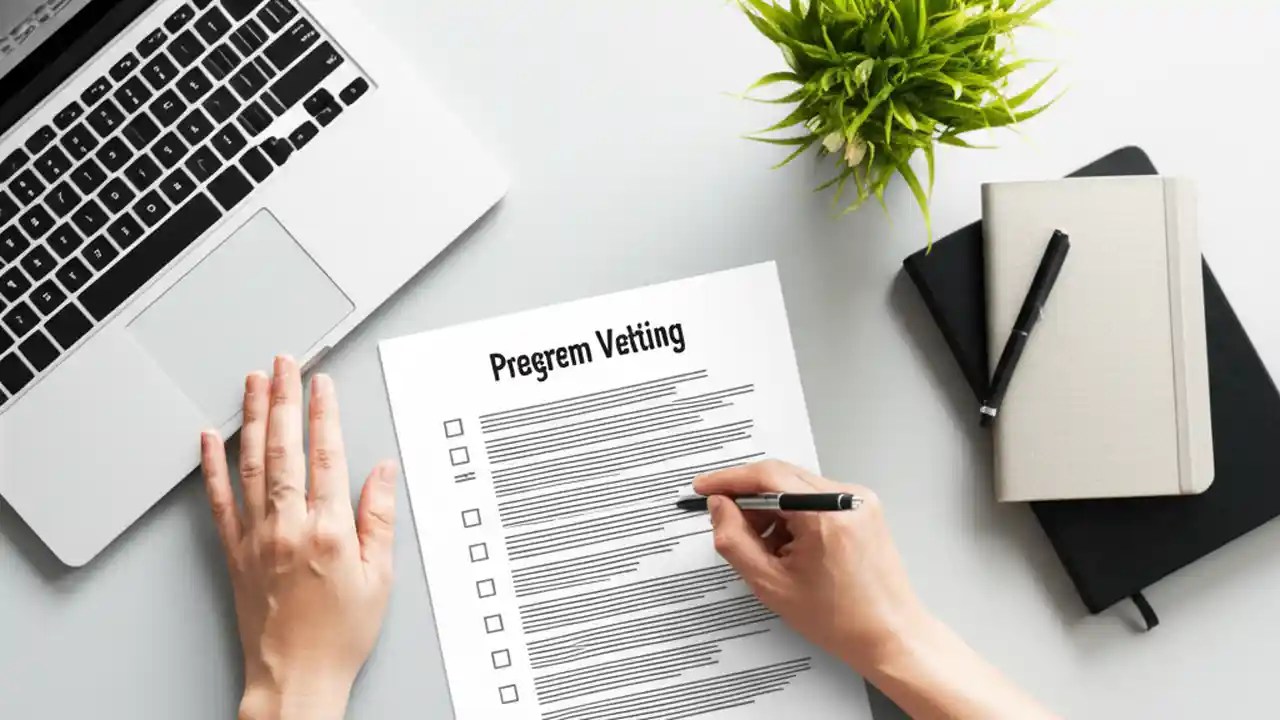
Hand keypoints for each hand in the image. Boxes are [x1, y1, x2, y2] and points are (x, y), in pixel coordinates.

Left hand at [200, 356, 398, 719]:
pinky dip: (211, 466)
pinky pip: (219, 500)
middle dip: (284, 399)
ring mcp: (257, 537)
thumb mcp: (381, 577)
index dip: (325, 413)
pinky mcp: (234, 552)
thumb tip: (382, 472)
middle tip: (284, 364)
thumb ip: (379, 518)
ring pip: (251, 464)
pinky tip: (209, 438)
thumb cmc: (340, 635)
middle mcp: (289, 527)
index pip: (326, 456)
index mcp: (330, 531)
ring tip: (254, 383)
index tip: (323, 384)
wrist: (296, 677)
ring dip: (252, 418)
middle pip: (284, 448)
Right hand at [696, 460, 1054, 719]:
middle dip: (749, 500)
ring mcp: (859, 500)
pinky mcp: (862, 508)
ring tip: (768, 550)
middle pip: (780, 476)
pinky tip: (791, 548)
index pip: (767, 475)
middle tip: (729, 526)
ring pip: (796, 487)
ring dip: (772, 509)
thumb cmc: (840, 619)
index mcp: (825, 513)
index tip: (704, 487)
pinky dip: (794, 516)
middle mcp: (847, 497)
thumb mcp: (770, 584)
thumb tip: (719, 507)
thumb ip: (734, 540)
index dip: (728, 479)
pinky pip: (815, 498)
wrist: (889, 635)